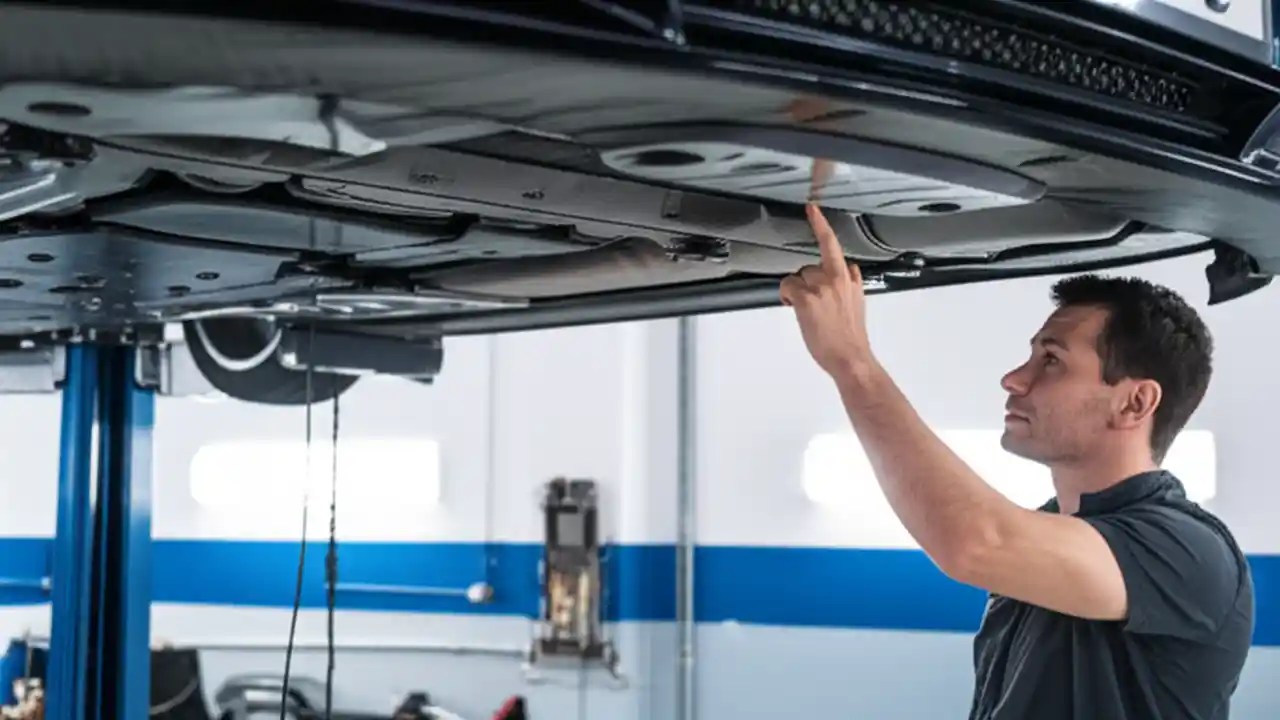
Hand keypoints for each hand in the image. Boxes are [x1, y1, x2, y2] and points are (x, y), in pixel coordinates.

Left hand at [780, 204, 872, 378]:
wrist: (851, 357)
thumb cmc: (852, 336)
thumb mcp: (859, 303)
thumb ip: (852, 284)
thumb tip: (851, 273)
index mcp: (850, 278)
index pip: (833, 244)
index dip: (820, 224)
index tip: (812, 208)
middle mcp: (837, 278)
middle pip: (808, 266)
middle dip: (806, 282)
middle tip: (813, 304)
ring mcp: (821, 288)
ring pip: (796, 277)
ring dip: (796, 291)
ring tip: (808, 312)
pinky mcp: (807, 299)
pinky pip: (788, 287)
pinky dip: (787, 296)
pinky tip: (796, 309)